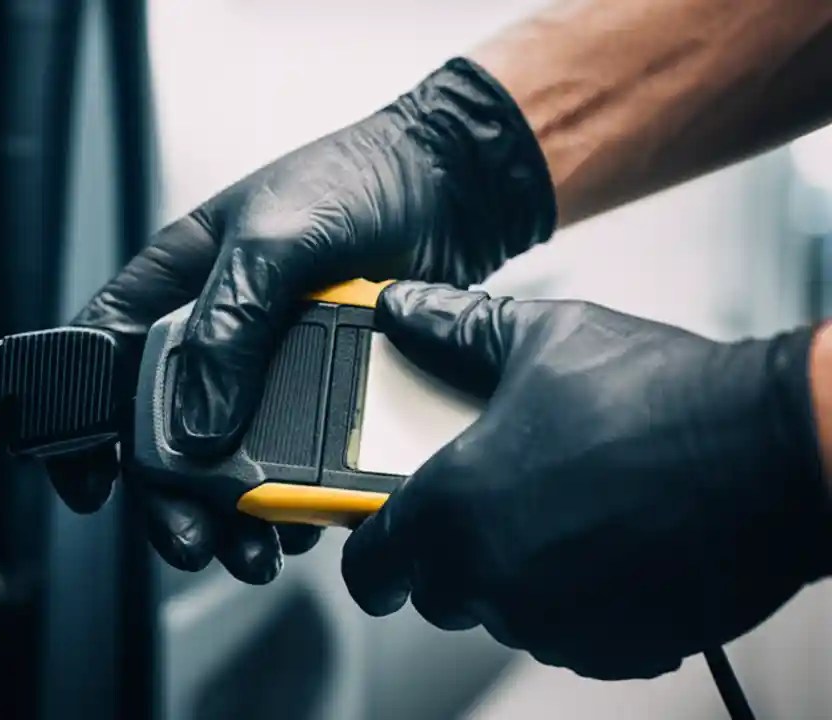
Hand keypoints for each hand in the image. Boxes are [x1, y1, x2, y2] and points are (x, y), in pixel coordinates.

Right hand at [47, 58, 555, 583]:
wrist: (452, 188)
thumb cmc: (355, 181)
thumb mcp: (274, 238)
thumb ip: (229, 323)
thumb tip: (199, 425)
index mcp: (177, 285)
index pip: (100, 356)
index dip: (80, 423)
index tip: (90, 481)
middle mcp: (214, 336)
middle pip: (162, 433)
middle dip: (167, 497)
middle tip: (187, 537)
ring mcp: (267, 372)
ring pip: (226, 462)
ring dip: (229, 517)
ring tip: (249, 551)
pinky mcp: (321, 398)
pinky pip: (293, 464)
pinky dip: (292, 502)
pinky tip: (302, 523)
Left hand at [342, 282, 831, 678]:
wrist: (774, 453)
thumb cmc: (659, 397)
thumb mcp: (540, 338)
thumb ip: (454, 330)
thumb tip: (405, 308)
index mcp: (454, 508)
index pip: (371, 568)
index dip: (369, 554)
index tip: (379, 542)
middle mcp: (494, 578)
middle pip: (436, 592)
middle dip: (447, 556)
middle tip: (487, 503)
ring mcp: (555, 620)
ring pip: (502, 614)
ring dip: (514, 575)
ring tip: (561, 510)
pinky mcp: (615, 646)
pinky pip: (568, 634)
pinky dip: (574, 601)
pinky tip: (606, 545)